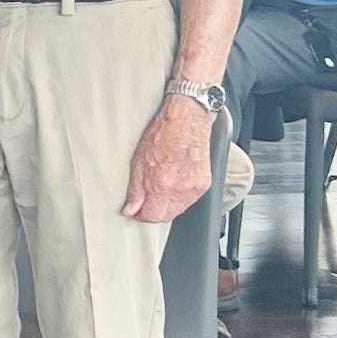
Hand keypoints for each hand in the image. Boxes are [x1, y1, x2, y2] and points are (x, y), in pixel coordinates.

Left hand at [124, 94, 214, 223]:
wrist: (187, 121)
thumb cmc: (162, 136)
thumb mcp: (138, 162)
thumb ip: (135, 190)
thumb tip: (130, 210)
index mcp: (162, 185)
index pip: (152, 216)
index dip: (141, 215)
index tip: (136, 210)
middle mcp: (181, 189)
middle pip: (166, 217)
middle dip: (153, 212)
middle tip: (145, 201)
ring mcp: (195, 187)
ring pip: (178, 210)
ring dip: (167, 206)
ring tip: (159, 189)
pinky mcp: (205, 183)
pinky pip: (189, 201)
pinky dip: (179, 198)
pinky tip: (172, 184)